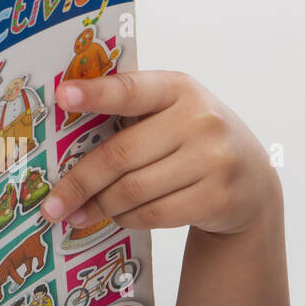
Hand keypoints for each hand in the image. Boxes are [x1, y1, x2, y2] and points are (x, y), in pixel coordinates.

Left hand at [39, 70, 276, 236]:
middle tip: (52, 204)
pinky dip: (127, 218)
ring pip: (133, 190)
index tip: (62, 96)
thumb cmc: (191, 138)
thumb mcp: (170, 111)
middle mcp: (201, 120)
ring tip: (80, 213)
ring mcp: (214, 160)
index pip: (130, 89)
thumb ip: (128, 113)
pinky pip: (154, 214)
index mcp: (178, 88)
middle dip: (80, 183)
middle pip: (120, 155)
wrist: (252, 179)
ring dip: (100, 205)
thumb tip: (64, 138)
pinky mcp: (218, 197)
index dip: (95, 93)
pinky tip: (117, 216)